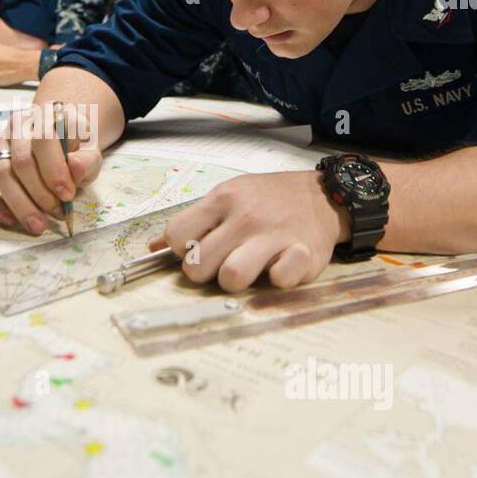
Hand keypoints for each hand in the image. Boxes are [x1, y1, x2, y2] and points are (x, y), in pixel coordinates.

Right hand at [0, 104, 103, 233]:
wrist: (59, 141)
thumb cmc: (74, 150)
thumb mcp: (90, 153)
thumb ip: (86, 161)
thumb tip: (75, 167)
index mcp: (46, 115)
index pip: (44, 138)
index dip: (54, 170)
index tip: (67, 195)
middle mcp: (18, 124)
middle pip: (21, 161)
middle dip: (40, 194)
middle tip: (57, 213)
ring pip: (0, 173)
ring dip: (20, 204)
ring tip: (38, 224)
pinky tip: (11, 220)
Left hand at [149, 171, 350, 290]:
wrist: (323, 195)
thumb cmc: (267, 199)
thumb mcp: (227, 197)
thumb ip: (192, 221)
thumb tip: (153, 247)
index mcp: (222, 200)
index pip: (178, 235)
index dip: (182, 250)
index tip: (197, 248)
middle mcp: (245, 217)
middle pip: (198, 266)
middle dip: (205, 272)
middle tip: (221, 263)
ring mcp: (274, 235)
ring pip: (232, 277)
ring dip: (235, 281)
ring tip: (246, 270)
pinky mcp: (303, 254)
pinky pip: (279, 280)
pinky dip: (276, 281)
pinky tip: (278, 267)